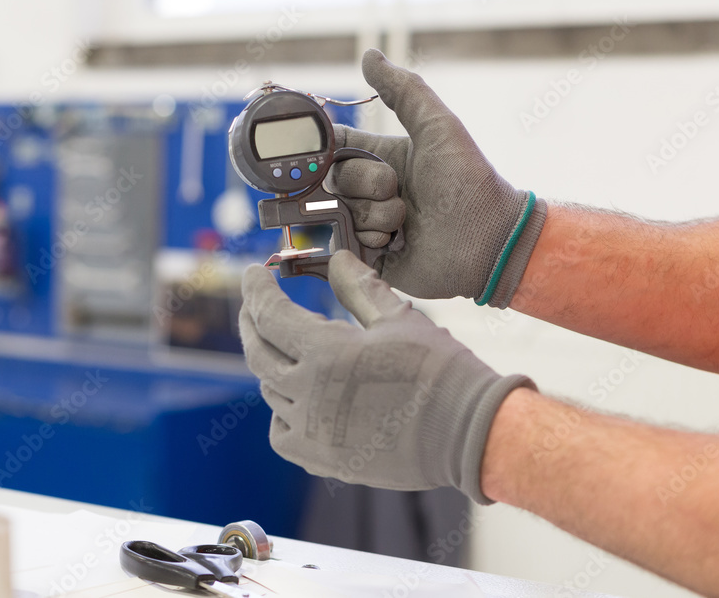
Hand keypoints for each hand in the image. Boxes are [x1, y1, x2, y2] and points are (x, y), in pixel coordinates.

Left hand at [238, 250, 535, 503]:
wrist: (467, 433)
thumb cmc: (439, 372)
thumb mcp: (399, 319)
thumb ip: (360, 288)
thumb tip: (337, 259)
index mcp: (325, 352)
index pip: (270, 314)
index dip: (256, 290)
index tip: (252, 273)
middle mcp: (308, 393)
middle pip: (258, 352)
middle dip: (251, 321)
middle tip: (253, 305)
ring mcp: (312, 430)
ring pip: (269, 391)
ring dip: (270, 363)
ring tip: (281, 346)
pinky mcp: (323, 459)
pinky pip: (282, 432)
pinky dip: (282, 411)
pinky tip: (297, 398)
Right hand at [326, 49, 546, 307]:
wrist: (488, 239)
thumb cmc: (468, 181)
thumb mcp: (437, 126)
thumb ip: (404, 90)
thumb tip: (369, 54)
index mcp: (382, 156)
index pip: (335, 145)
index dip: (326, 146)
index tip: (330, 149)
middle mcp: (371, 190)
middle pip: (334, 179)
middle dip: (366, 184)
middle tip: (399, 190)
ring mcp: (369, 223)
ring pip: (341, 211)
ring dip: (375, 214)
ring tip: (408, 221)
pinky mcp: (370, 256)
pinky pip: (347, 243)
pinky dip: (371, 240)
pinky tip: (396, 242)